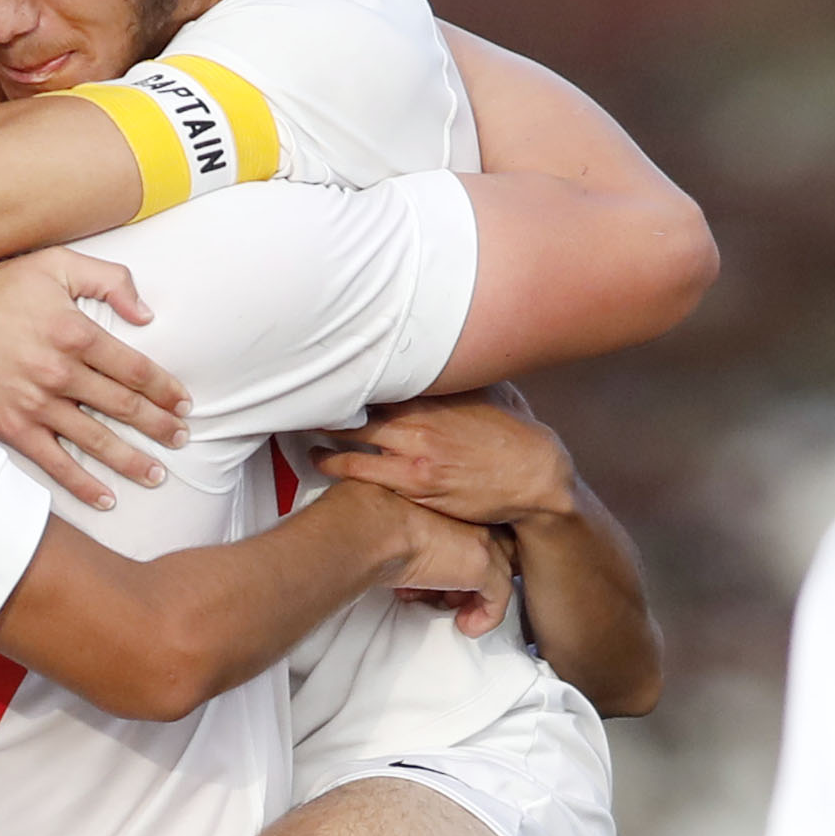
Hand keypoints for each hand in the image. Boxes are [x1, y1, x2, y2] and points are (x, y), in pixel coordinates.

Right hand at [0, 252, 186, 507]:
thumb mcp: (55, 263)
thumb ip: (109, 279)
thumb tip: (146, 314)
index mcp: (75, 332)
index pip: (135, 369)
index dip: (165, 388)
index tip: (182, 402)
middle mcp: (60, 372)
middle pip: (124, 407)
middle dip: (158, 426)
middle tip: (181, 437)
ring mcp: (36, 404)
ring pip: (96, 440)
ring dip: (131, 460)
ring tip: (157, 473)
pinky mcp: (12, 426)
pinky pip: (54, 462)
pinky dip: (82, 484)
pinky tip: (106, 498)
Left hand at [309, 388, 579, 530]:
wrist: (536, 476)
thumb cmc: (516, 433)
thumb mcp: (493, 390)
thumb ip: (462, 376)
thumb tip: (451, 351)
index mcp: (437, 390)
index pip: (382, 371)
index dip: (352, 368)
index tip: (329, 361)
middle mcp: (422, 416)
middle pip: (359, 401)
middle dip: (327, 398)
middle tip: (298, 393)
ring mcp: (415, 451)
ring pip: (353, 436)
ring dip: (322, 432)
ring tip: (298, 427)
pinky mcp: (414, 483)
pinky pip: (362, 471)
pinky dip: (336, 463)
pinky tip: (318, 459)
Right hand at [382, 497, 518, 635]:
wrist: (372, 529)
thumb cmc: (371, 526)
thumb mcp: (395, 531)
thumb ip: (412, 542)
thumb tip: (408, 571)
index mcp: (455, 504)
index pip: (477, 533)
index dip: (464, 559)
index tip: (441, 580)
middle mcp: (474, 517)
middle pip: (496, 553)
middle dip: (476, 579)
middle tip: (449, 597)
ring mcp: (482, 542)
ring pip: (499, 578)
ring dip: (477, 601)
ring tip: (456, 614)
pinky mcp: (483, 567)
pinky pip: (498, 600)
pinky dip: (485, 618)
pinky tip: (465, 626)